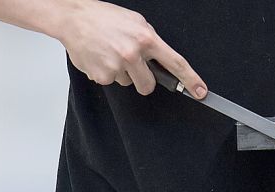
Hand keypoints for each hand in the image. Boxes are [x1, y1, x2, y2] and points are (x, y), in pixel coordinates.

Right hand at [56, 1, 205, 97]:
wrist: (74, 18)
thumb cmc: (104, 18)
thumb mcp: (135, 22)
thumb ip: (149, 41)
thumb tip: (161, 60)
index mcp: (146, 38)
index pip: (175, 63)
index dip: (190, 80)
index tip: (200, 91)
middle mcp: (133, 53)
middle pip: (149, 84)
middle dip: (143, 80)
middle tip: (131, 65)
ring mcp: (117, 66)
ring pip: (128, 83)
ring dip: (121, 73)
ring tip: (110, 53)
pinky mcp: (102, 75)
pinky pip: (111, 82)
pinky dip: (106, 72)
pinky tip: (100, 57)